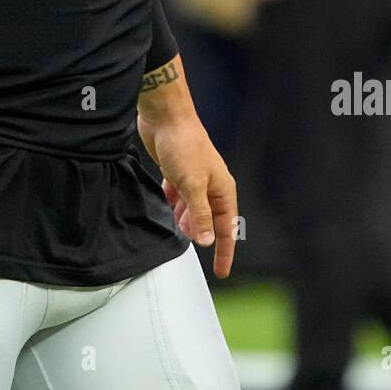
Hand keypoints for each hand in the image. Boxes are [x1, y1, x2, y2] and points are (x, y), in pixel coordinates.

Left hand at [137, 115, 239, 277]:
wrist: (165, 116)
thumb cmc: (184, 146)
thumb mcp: (192, 185)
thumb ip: (200, 214)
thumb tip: (207, 241)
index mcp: (222, 190)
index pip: (227, 228)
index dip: (224, 251)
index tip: (222, 273)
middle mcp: (210, 186)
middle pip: (209, 221)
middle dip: (201, 238)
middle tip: (190, 257)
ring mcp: (193, 179)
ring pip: (191, 211)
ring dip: (184, 225)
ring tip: (175, 240)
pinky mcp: (175, 173)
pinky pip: (176, 199)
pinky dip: (171, 210)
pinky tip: (164, 219)